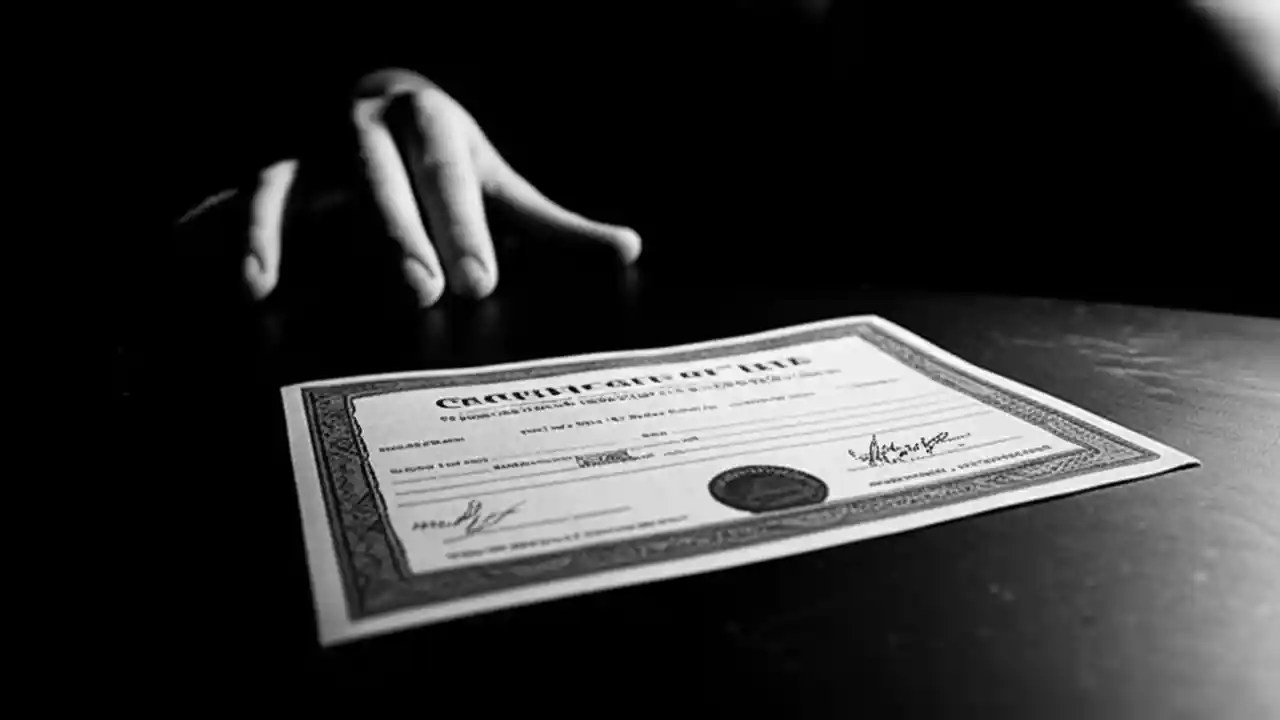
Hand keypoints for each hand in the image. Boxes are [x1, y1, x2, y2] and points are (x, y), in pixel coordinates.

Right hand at [180, 69, 640, 305]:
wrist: (380, 98)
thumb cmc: (447, 158)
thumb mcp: (498, 183)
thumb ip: (556, 225)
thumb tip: (631, 250)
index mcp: (433, 124)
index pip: (451, 175)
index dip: (464, 227)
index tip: (479, 283)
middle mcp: (371, 125)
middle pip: (383, 175)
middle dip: (401, 233)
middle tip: (424, 292)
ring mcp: (317, 143)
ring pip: (303, 183)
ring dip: (287, 233)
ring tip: (273, 288)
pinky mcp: (277, 167)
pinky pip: (255, 197)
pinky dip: (245, 235)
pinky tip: (247, 286)